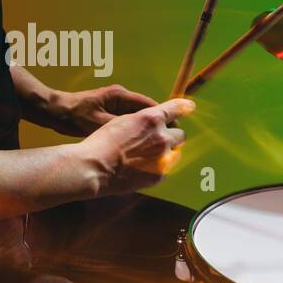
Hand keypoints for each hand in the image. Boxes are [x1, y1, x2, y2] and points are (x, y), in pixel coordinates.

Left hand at [46, 84, 160, 136]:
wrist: (54, 111)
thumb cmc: (73, 116)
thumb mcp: (98, 123)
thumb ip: (120, 127)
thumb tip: (141, 134)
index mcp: (120, 96)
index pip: (150, 105)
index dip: (165, 116)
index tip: (174, 128)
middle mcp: (120, 97)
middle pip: (147, 111)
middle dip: (158, 124)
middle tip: (168, 140)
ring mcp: (114, 104)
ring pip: (139, 117)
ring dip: (147, 129)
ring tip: (157, 144)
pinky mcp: (109, 111)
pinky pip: (128, 122)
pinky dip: (136, 131)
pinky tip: (140, 144)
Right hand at [78, 97, 195, 195]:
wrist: (94, 167)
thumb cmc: (102, 142)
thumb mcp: (123, 121)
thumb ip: (145, 120)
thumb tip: (156, 123)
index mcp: (152, 119)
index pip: (177, 108)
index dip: (184, 107)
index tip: (189, 107)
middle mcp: (161, 137)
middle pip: (180, 134)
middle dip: (172, 135)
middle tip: (158, 139)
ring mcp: (162, 158)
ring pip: (175, 153)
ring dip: (167, 152)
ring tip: (148, 155)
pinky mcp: (158, 176)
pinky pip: (165, 169)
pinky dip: (157, 166)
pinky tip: (141, 167)